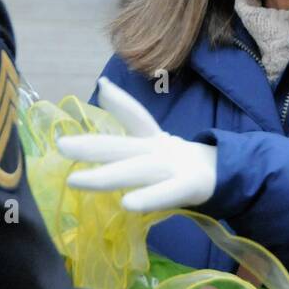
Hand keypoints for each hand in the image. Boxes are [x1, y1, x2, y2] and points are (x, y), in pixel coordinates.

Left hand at [58, 77, 217, 212]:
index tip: (102, 86)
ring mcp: (175, 168)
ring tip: (75, 181)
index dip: (120, 102)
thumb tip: (102, 85)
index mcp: (154, 140)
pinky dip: (149, 197)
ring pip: (138, 170)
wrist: (227, 177)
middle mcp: (161, 150)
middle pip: (124, 147)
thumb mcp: (155, 141)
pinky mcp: (190, 188)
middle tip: (61, 146)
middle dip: (92, 146)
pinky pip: (167, 194)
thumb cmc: (180, 162)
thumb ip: (129, 116)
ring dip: (108, 175)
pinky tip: (128, 204)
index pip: (137, 117)